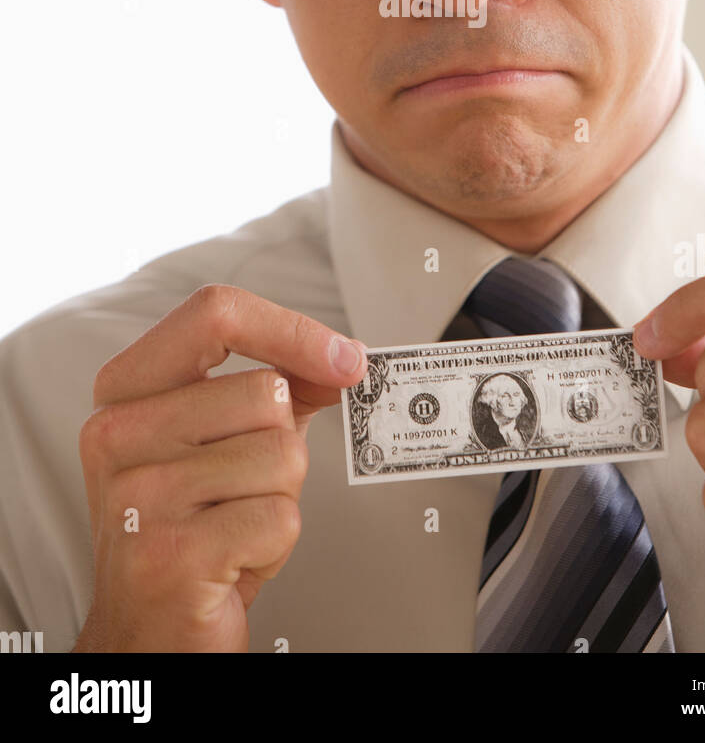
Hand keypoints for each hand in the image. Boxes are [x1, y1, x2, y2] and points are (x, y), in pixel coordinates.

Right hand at [73, 285, 366, 652]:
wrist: (148, 634)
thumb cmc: (187, 530)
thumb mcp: (222, 442)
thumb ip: (277, 388)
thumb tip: (342, 358)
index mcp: (125, 391)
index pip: (216, 313)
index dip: (291, 329)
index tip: (343, 358)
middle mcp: (118, 433)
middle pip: (266, 392)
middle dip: (281, 446)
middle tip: (239, 490)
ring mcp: (140, 494)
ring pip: (282, 454)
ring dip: (279, 499)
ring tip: (232, 525)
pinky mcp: (171, 553)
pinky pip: (281, 517)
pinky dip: (276, 544)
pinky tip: (233, 559)